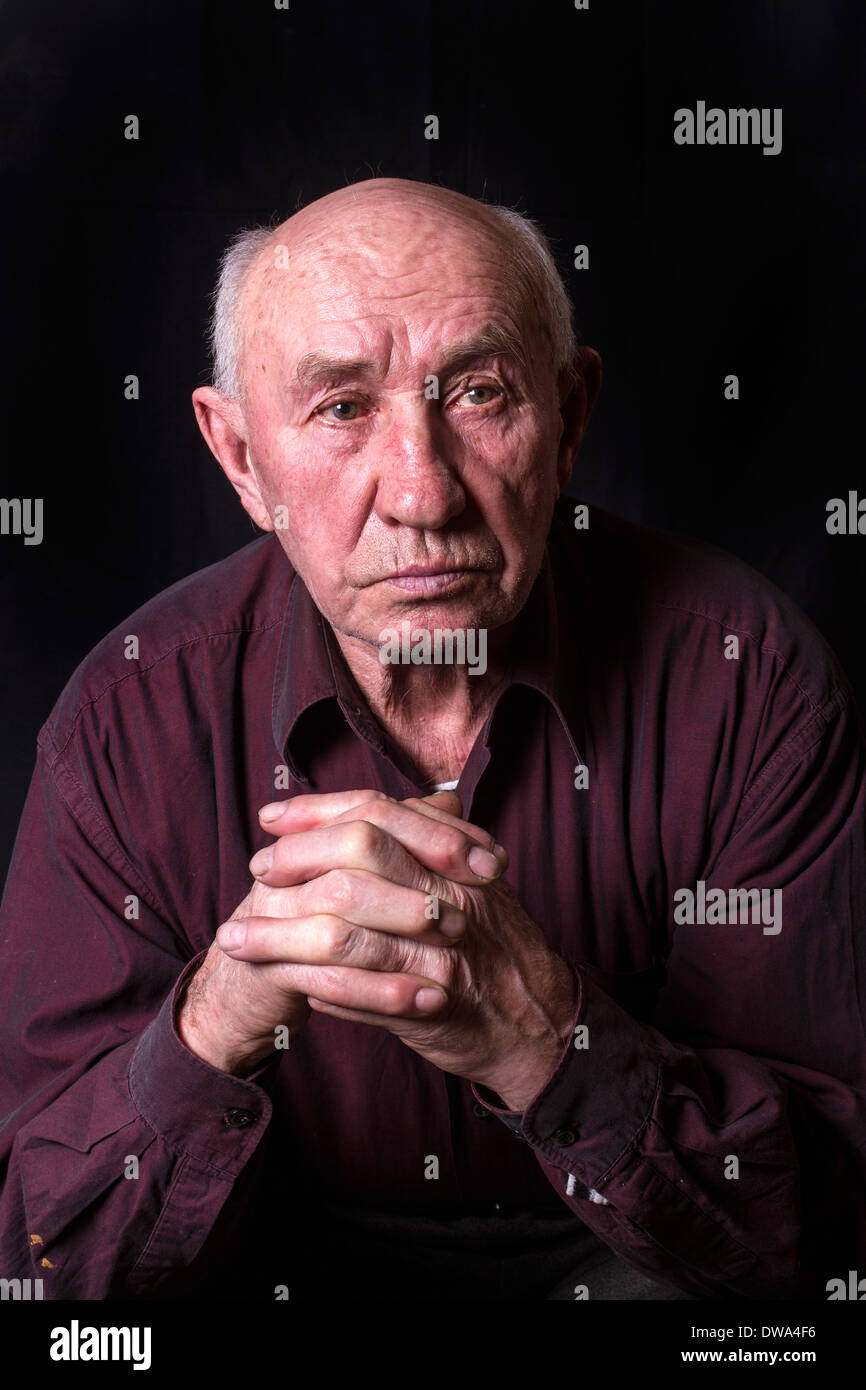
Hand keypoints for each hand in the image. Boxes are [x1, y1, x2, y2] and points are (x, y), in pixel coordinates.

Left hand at [220, 789, 578, 1107]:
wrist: (541, 1023)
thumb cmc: (494, 948)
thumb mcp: (471, 881)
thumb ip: (424, 844)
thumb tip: (364, 808)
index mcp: (453, 859)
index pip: (377, 812)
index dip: (318, 811)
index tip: (270, 818)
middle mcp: (448, 896)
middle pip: (356, 859)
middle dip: (294, 863)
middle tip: (255, 873)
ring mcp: (441, 952)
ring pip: (345, 934)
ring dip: (280, 938)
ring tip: (236, 941)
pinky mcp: (432, 1006)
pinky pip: (362, 994)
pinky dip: (320, 987)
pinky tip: (291, 983)